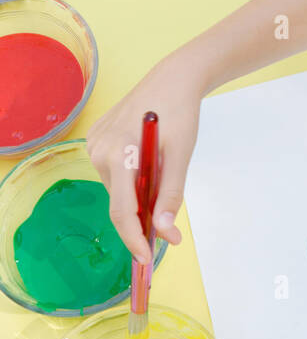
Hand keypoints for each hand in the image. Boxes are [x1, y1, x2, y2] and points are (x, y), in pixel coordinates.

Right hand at [86, 55, 205, 263]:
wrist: (173, 78)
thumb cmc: (180, 113)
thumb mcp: (181, 154)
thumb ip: (172, 194)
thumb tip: (165, 231)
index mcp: (120, 153)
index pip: (121, 210)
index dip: (134, 238)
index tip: (147, 259)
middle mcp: (99, 149)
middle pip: (120, 201)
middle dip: (142, 216)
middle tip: (169, 221)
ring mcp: (94, 143)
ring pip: (117, 187)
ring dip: (137, 193)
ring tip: (161, 171)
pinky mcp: (95, 138)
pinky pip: (113, 171)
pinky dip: (130, 177)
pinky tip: (146, 159)